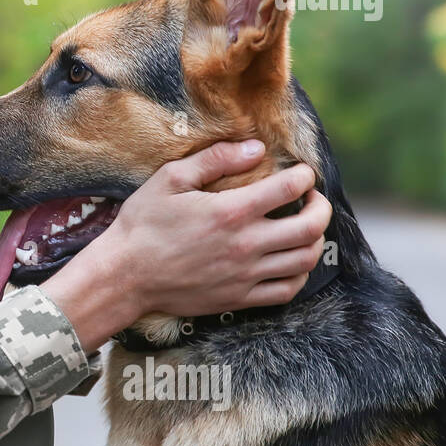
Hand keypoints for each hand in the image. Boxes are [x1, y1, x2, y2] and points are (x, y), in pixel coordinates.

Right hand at [40, 139, 332, 352]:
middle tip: (311, 198)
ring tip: (305, 227)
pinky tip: (290, 260)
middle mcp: (246, 245)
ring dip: (314, 239)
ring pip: (305, 259)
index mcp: (231, 212)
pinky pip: (287, 290)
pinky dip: (299, 274)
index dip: (303, 176)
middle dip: (320, 206)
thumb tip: (255, 147)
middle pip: (310, 226)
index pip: (290, 189)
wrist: (125, 276)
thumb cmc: (143, 224)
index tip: (300, 172)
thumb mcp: (170, 179)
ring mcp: (245, 275)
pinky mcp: (239, 298)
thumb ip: (215, 159)